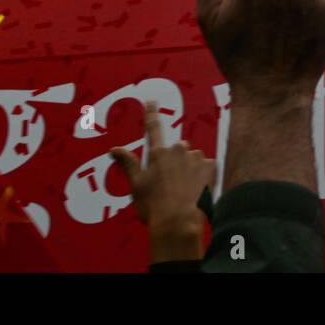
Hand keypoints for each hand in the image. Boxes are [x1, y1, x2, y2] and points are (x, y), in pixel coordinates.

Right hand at [109, 100, 215, 263]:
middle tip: (171, 184)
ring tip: (185, 191)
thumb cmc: (153, 206)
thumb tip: (114, 148)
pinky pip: (208, 167)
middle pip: (177, 149)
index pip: (153, 128)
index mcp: (158, 154)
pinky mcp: (211, 168)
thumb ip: (128, 163)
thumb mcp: (136, 185)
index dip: (151, 113)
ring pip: (193, 159)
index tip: (151, 101)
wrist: (178, 223)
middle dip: (175, 161)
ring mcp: (196, 158)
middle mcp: (178, 151)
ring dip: (190, 169)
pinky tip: (198, 190)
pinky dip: (204, 175)